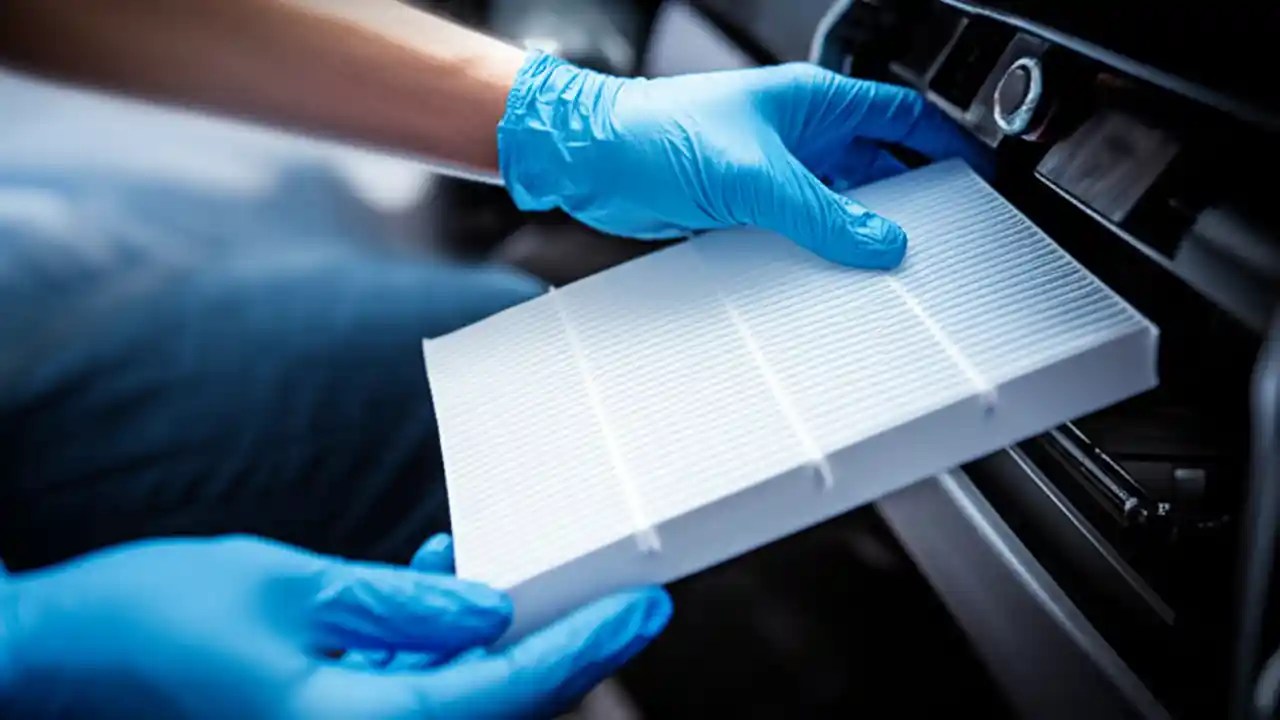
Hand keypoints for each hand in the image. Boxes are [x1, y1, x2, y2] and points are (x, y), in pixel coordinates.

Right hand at [0, 533, 670, 718]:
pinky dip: (447, 639)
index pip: (500, 692)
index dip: (584, 648)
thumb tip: (495, 610)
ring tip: (543, 569)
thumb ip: (397, 606)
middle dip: (567, 650)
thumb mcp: (286, 587)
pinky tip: (450, 572)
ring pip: (464, 699)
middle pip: (497, 707)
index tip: (647, 606)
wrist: (62, 660)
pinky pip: (414, 688)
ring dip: (508, 639)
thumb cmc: (154, 619)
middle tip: (628, 594)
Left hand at [498, 53, 989, 268]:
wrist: (591, 160)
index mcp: (813, 103)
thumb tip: (881, 242)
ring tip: (889, 270)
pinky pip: (801, 230)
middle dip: (906, 203)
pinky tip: (834, 279)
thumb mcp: (754, 177)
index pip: (900, 118)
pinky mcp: (748, 206)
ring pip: (838, 204)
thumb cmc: (656, 134)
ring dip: (858, 233)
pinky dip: (819, 251)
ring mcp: (774, 171)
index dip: (942, 146)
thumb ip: (821, 214)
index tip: (975, 181)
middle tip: (937, 242)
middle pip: (875, 168)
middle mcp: (799, 134)